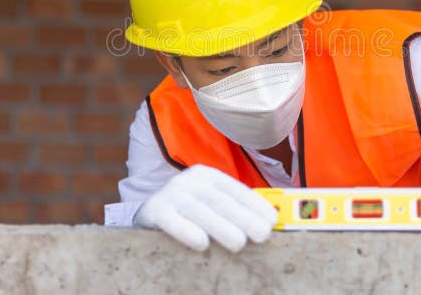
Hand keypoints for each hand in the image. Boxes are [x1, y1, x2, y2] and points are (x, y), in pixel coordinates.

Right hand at [134, 164, 277, 251]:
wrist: (148, 213)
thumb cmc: (188, 212)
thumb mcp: (210, 204)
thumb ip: (233, 209)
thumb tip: (267, 222)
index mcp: (208, 176)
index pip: (236, 190)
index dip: (255, 205)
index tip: (272, 220)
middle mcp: (190, 181)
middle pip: (221, 201)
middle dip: (244, 218)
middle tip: (262, 234)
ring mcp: (171, 194)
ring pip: (200, 211)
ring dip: (221, 228)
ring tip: (239, 243)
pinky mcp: (155, 210)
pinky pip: (173, 222)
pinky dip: (187, 232)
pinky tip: (201, 244)